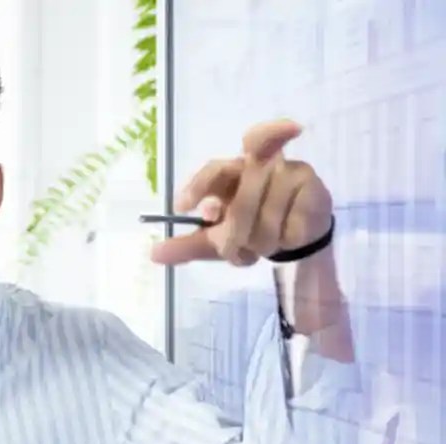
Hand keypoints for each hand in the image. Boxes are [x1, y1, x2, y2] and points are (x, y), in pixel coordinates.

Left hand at [152, 118, 333, 266]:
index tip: (184, 208)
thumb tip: (153, 254)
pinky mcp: (314, 188)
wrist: (294, 233)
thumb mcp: (215, 239)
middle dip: (237, 235)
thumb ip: (186, 245)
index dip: (198, 186)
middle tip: (237, 250)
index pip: (213, 170)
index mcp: (229, 172)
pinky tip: (288, 236)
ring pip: (267, 218)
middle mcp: (259, 164)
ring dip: (262, 242)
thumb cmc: (250, 227)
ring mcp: (289, 172)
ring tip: (264, 244)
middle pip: (240, 204)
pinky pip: (292, 225)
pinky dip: (286, 239)